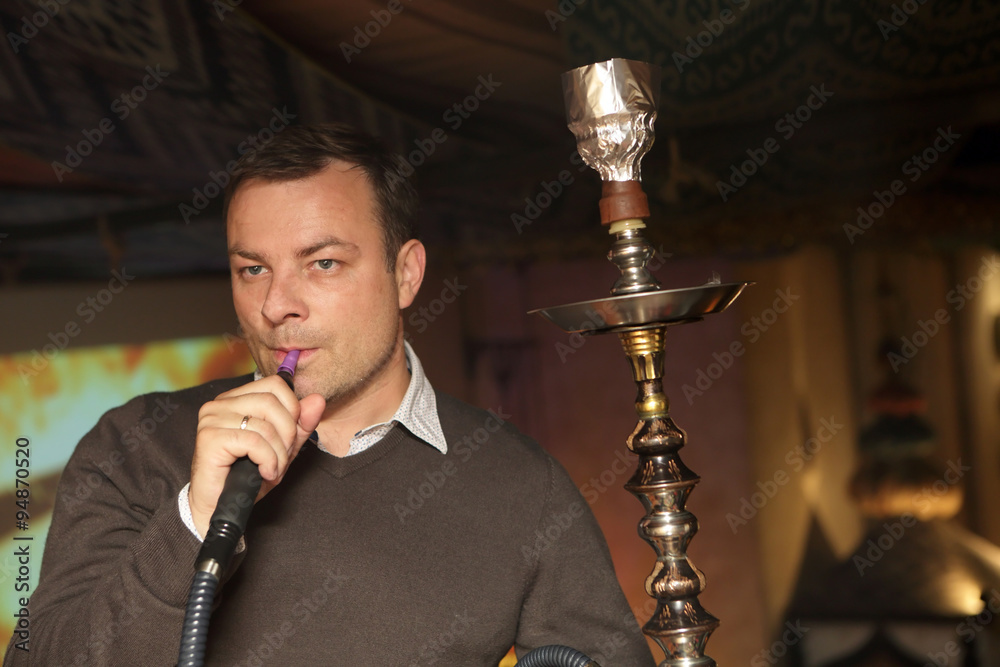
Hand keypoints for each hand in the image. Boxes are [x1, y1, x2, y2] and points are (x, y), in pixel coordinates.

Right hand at [189, 376, 325, 536]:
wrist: (219, 507)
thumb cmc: (247, 477)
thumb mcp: (282, 449)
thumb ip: (301, 424)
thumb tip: (317, 399)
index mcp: (236, 399)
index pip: (276, 385)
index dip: (292, 410)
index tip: (290, 437)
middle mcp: (220, 403)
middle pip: (272, 402)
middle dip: (288, 434)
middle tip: (283, 457)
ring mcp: (212, 419)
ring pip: (266, 424)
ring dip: (278, 453)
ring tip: (273, 469)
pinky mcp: (210, 438)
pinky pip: (254, 441)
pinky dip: (268, 460)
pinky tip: (264, 473)